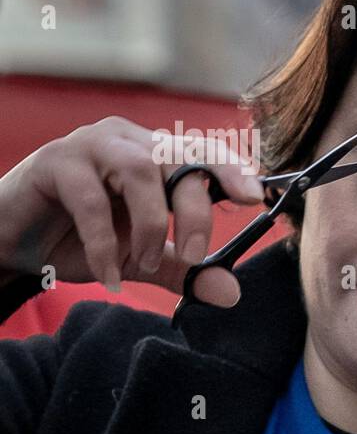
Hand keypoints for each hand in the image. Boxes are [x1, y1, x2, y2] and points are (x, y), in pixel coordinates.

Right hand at [0, 117, 265, 305]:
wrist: (14, 244)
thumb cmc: (81, 240)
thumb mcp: (141, 259)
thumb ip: (183, 270)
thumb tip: (230, 292)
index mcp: (155, 154)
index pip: (203, 151)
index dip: (231, 169)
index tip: (255, 198)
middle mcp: (127, 140)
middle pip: (179, 159)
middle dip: (195, 210)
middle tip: (193, 255)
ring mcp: (90, 145)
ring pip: (139, 169)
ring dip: (150, 222)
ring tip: (145, 264)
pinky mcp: (53, 162)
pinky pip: (90, 200)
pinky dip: (106, 243)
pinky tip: (110, 274)